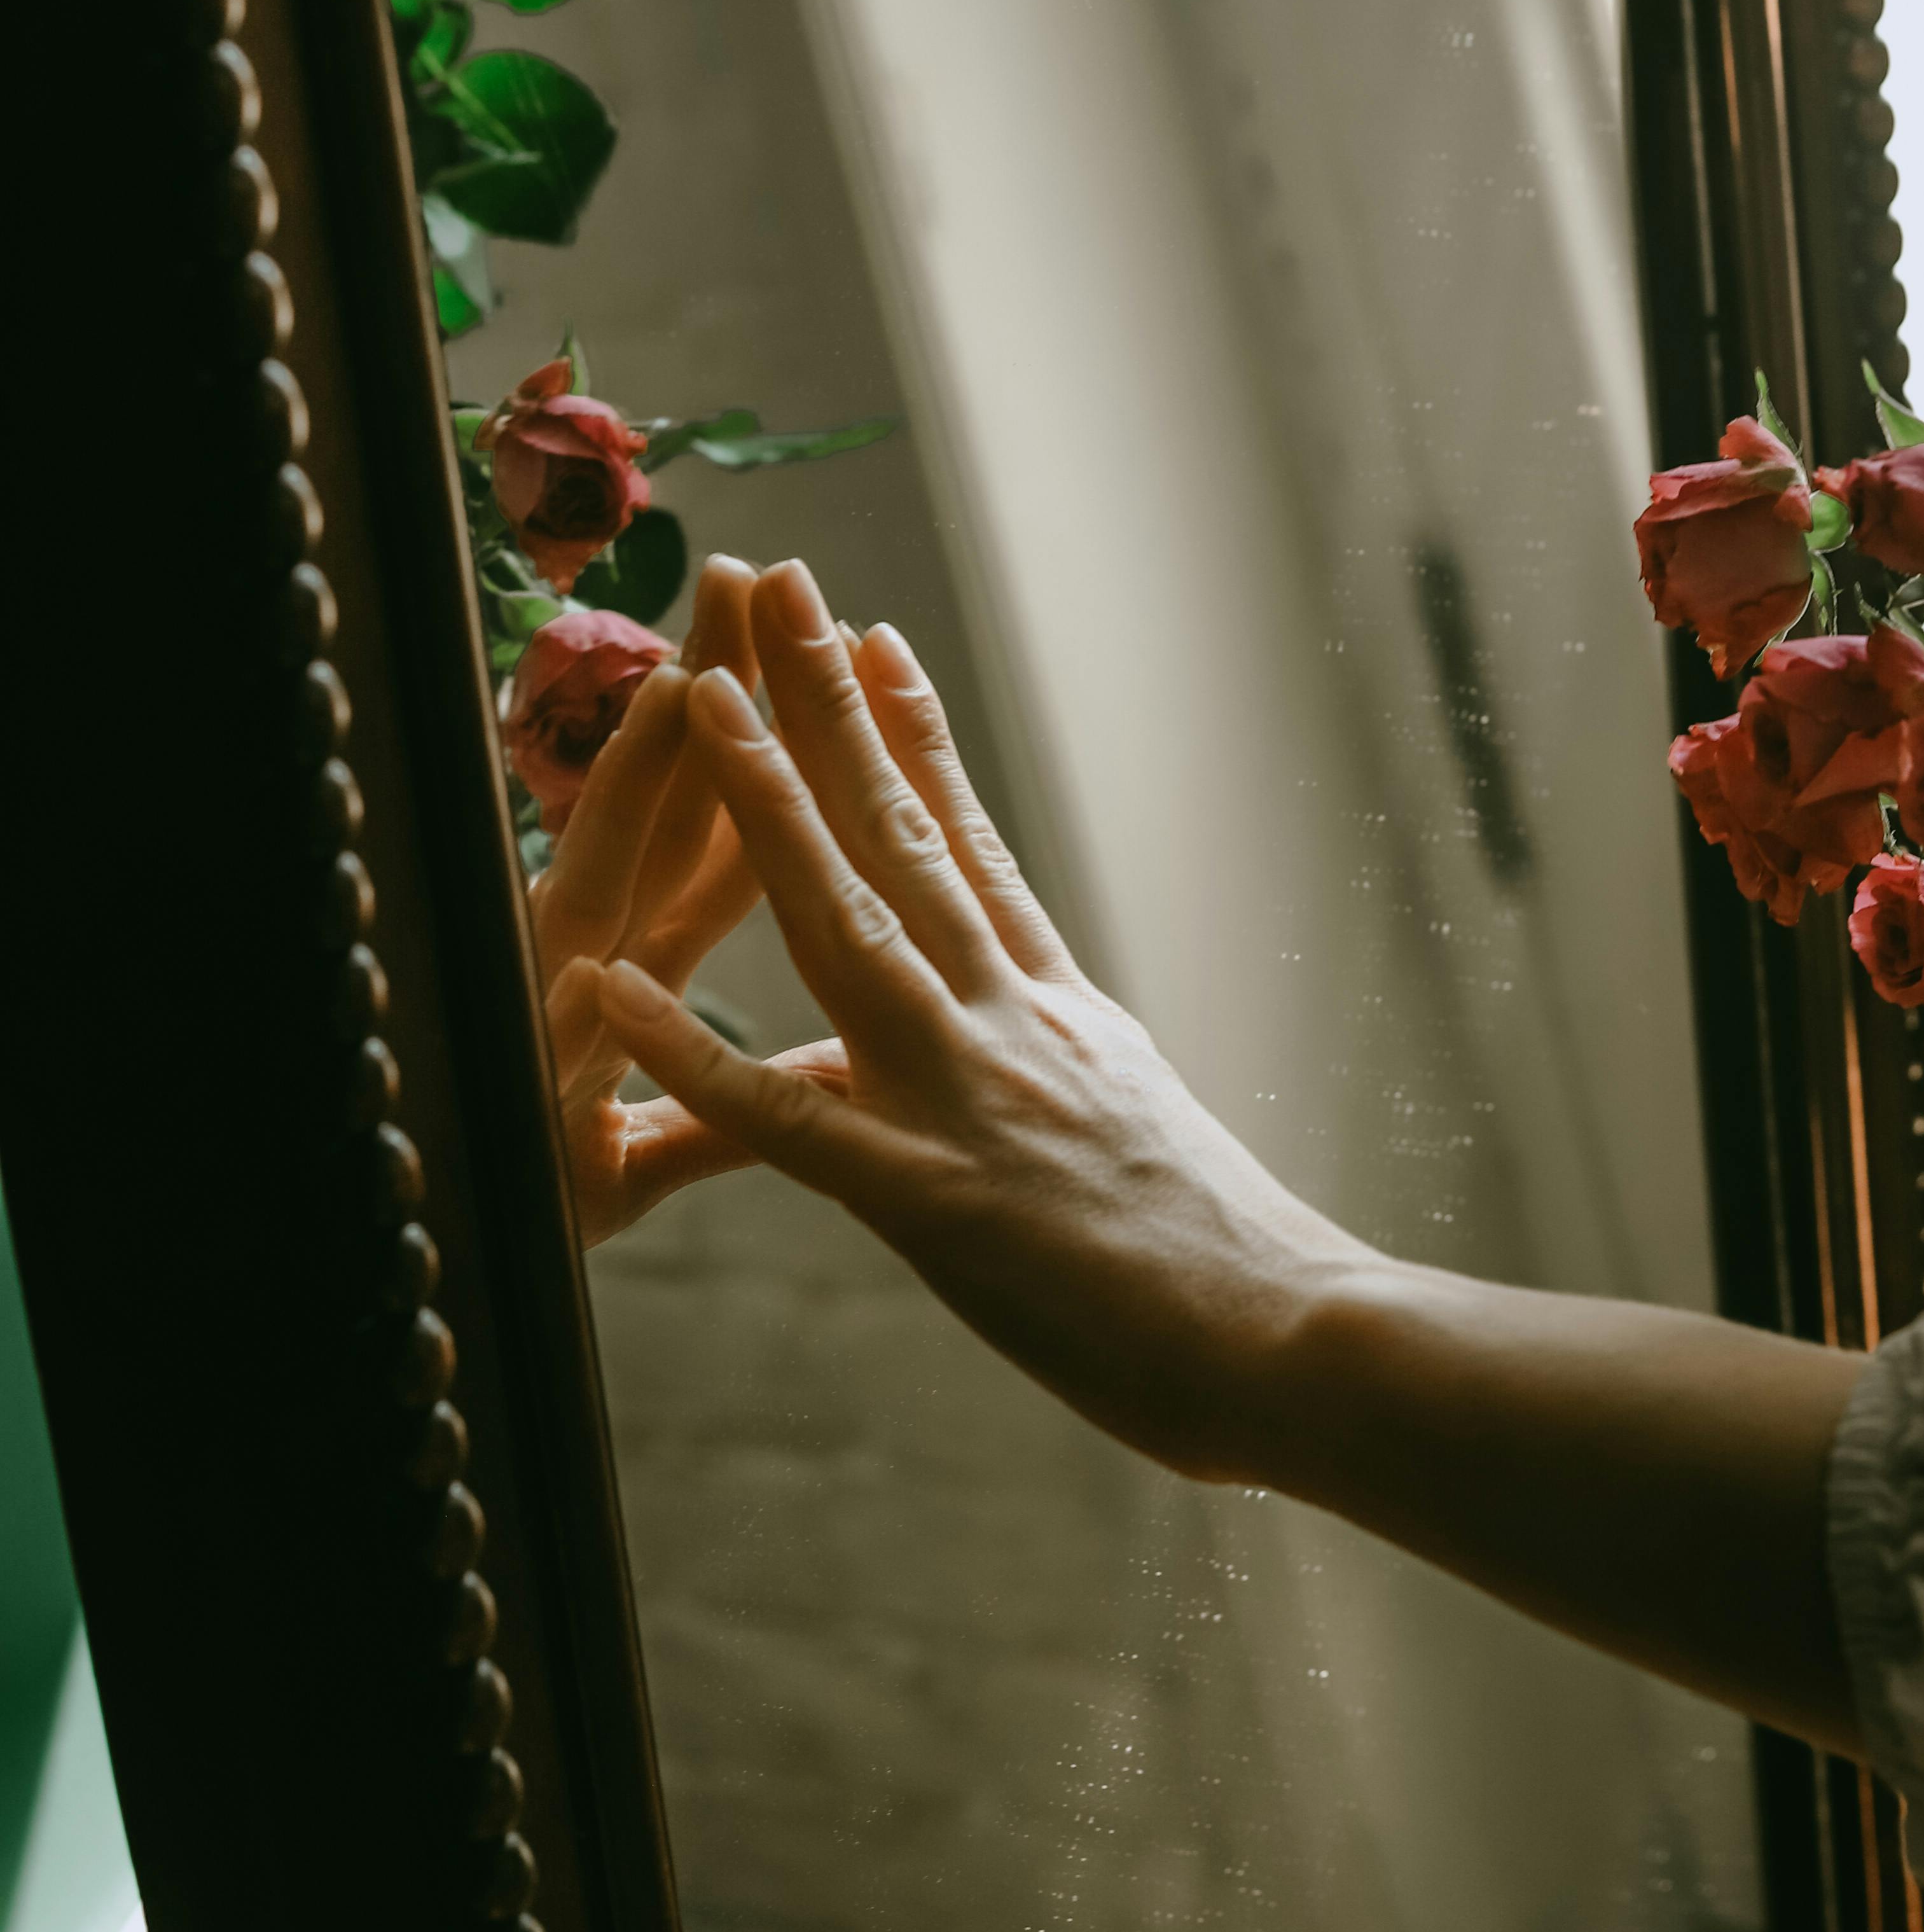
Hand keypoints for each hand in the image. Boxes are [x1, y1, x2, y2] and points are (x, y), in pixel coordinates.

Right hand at [531, 553, 808, 1245]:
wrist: (423, 1283)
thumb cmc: (525, 1210)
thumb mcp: (636, 1160)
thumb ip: (714, 1109)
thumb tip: (779, 1083)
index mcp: (626, 974)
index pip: (715, 843)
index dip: (761, 746)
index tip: (812, 653)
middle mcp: (582, 962)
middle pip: (664, 810)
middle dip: (712, 695)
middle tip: (754, 582)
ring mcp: (541, 1002)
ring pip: (603, 867)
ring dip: (643, 770)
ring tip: (684, 674)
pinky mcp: (512, 1066)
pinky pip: (551, 985)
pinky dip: (574, 946)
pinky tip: (601, 886)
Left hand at [594, 560, 1367, 1468]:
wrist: (1298, 1343)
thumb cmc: (1235, 1272)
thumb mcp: (1139, 1137)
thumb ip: (1068, 1082)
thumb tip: (1047, 1052)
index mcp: (1063, 1014)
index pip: (971, 848)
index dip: (914, 738)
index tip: (873, 640)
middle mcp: (1014, 1024)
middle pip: (901, 839)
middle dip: (827, 706)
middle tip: (775, 588)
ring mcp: (971, 1100)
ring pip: (844, 924)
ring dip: (765, 805)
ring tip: (703, 694)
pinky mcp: (934, 1203)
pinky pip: (782, 1120)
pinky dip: (693, 1055)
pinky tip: (617, 991)